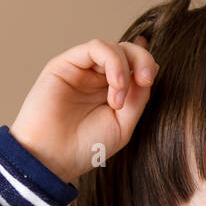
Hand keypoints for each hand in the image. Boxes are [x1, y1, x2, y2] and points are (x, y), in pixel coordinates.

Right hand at [9, 35, 158, 183]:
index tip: (149, 83)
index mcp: (113, 91)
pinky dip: (113, 61)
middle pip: (128, 51)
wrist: (52, 158)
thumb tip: (153, 67)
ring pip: (113, 47)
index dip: (147, 66)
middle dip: (142, 60)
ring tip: (118, 101)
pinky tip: (115, 85)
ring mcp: (82, 69)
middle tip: (145, 81)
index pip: (136, 66)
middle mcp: (98, 77)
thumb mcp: (123, 125)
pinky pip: (95, 47)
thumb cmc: (85, 147)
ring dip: (125, 68)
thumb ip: (138, 97)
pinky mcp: (65, 63)